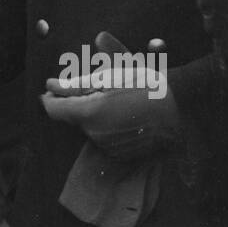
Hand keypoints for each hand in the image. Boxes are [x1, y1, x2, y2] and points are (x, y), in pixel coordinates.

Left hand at [41, 31, 178, 159]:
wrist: (178, 104)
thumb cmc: (144, 82)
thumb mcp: (113, 72)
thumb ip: (80, 78)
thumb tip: (60, 75)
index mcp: (89, 112)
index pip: (53, 110)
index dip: (49, 98)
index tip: (50, 89)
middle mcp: (95, 133)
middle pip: (73, 118)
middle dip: (77, 104)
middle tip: (93, 88)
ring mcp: (108, 146)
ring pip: (89, 128)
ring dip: (94, 116)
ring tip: (114, 100)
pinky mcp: (120, 154)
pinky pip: (104, 139)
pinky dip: (107, 127)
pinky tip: (123, 115)